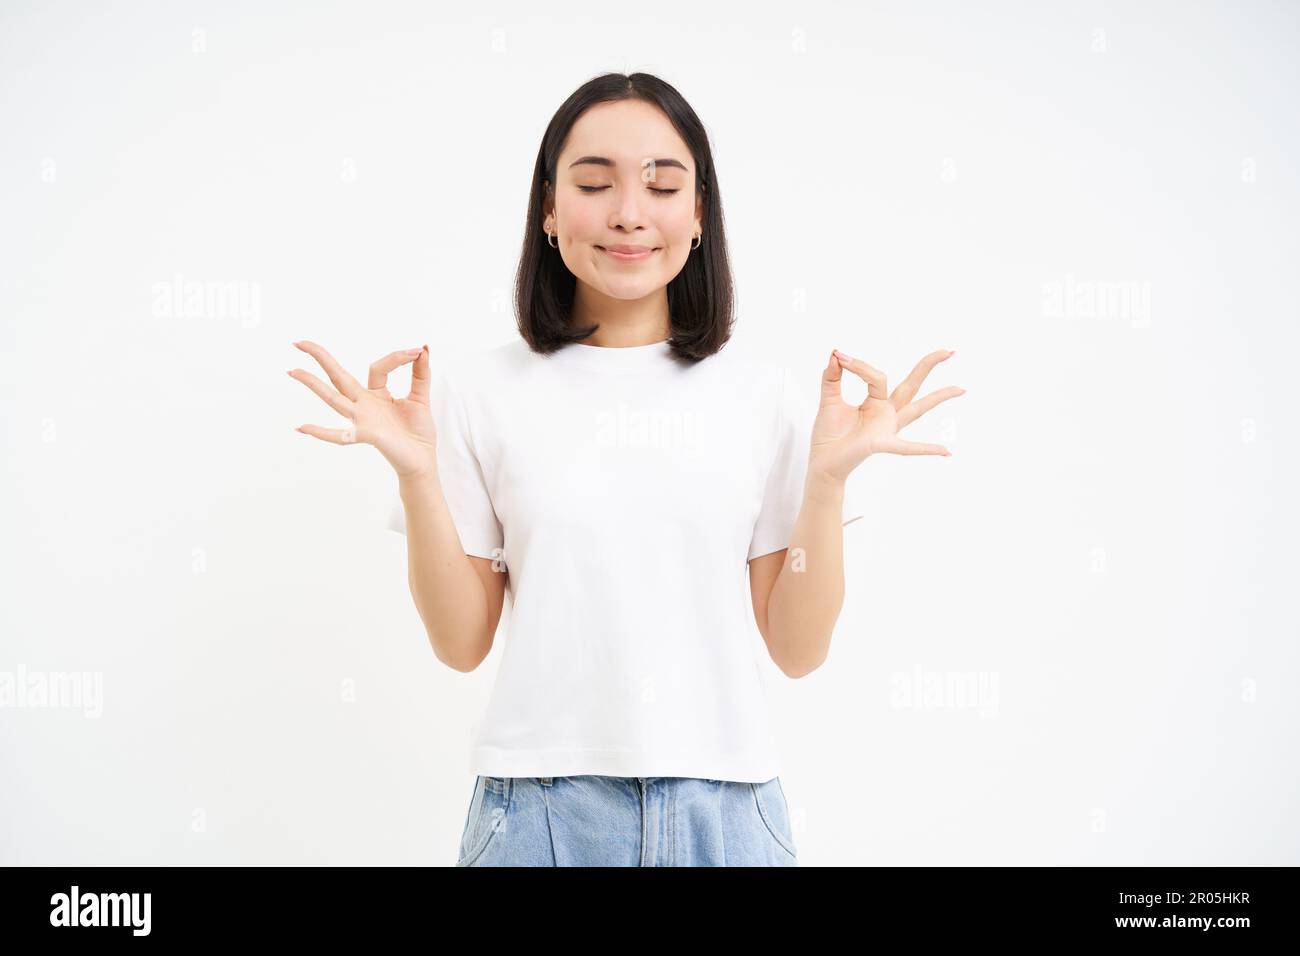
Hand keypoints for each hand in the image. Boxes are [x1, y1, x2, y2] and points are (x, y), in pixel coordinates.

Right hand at [288, 340, 438, 480]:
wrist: (422, 460)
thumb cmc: (418, 432)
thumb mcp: (421, 397)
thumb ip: (421, 373)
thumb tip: (422, 348)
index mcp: (376, 394)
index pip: (378, 367)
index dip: (397, 357)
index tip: (417, 351)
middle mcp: (364, 405)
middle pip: (339, 377)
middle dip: (321, 358)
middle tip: (299, 342)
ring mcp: (362, 419)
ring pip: (333, 399)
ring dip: (313, 385)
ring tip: (293, 371)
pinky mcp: (366, 434)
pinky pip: (339, 435)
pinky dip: (321, 432)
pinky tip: (301, 428)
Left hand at [808, 347, 964, 481]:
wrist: (822, 462)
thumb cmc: (828, 435)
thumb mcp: (829, 400)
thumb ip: (832, 377)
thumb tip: (836, 355)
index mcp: (876, 402)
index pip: (877, 376)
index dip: (858, 365)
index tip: (839, 356)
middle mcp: (887, 414)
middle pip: (911, 386)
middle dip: (929, 366)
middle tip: (949, 351)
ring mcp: (887, 429)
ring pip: (917, 409)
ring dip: (939, 398)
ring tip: (961, 389)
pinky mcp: (880, 443)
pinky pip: (906, 447)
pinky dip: (926, 448)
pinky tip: (946, 451)